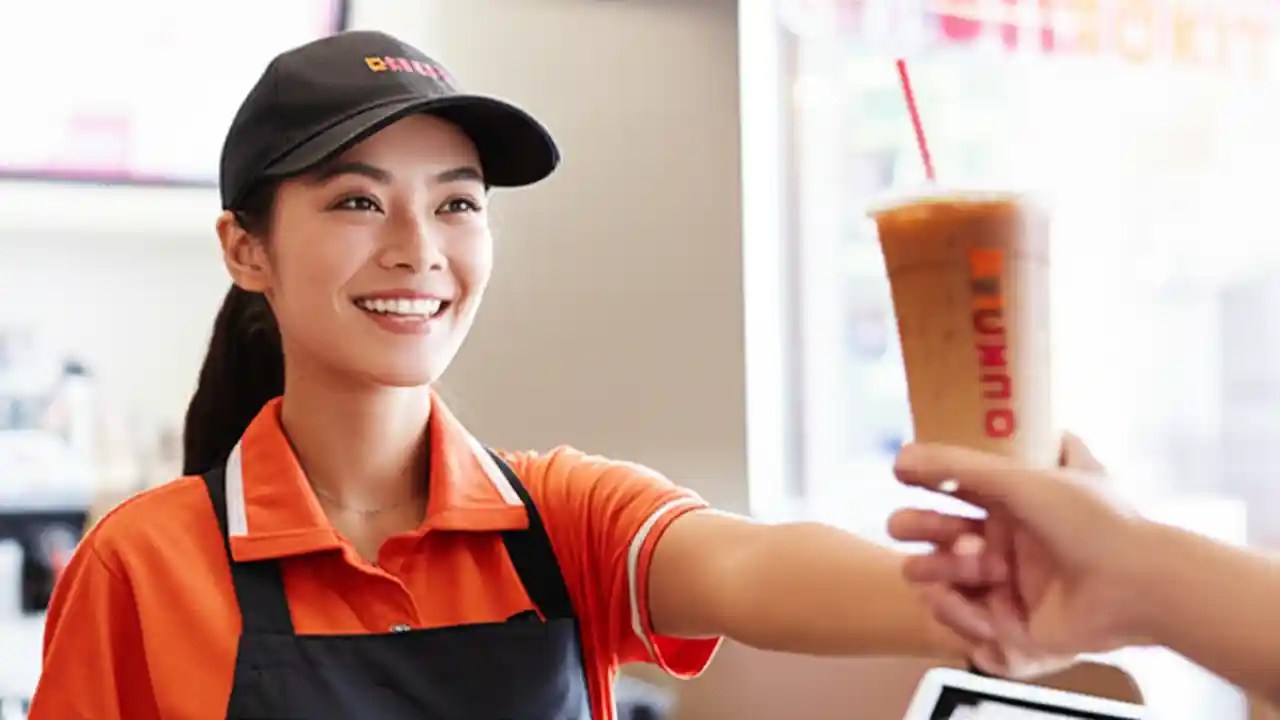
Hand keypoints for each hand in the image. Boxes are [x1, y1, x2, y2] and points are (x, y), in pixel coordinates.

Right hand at [888, 435, 1148, 677]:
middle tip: (902, 526)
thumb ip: (957, 466)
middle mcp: (1010, 537)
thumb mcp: (1021, 479)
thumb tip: (900, 454)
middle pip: (943, 529)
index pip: (960, 485)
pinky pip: (961, 616)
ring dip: (934, 567)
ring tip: (938, 567)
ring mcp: (1009, 581)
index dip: (928, 478)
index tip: (899, 471)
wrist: (1137, 585)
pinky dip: (954, 610)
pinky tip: (960, 601)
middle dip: (918, 526)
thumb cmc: (1091, 522)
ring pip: (944, 572)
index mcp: (1018, 499)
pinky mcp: (1008, 624)